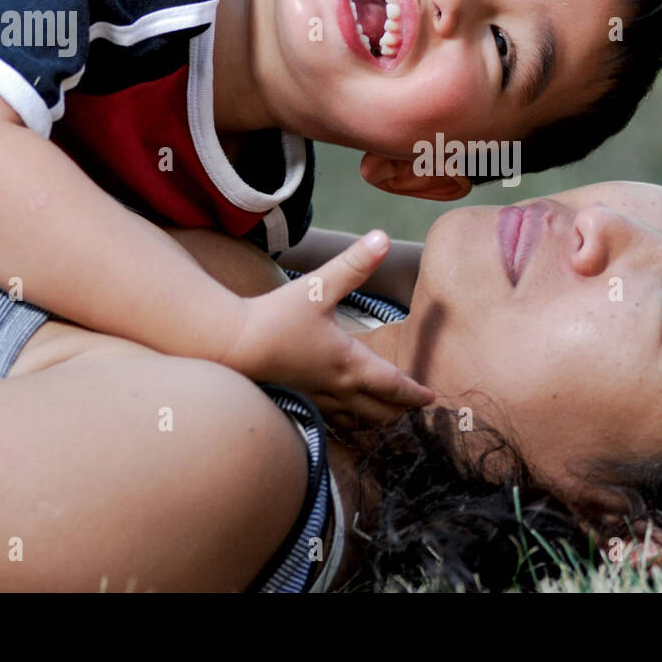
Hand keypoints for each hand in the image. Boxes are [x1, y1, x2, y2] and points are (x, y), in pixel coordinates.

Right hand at [224, 230, 434, 427]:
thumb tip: (384, 238)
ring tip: (386, 413)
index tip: (431, 400)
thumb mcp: (319, 286)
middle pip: (379, 411)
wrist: (229, 344)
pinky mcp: (297, 403)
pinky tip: (346, 418)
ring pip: (356, 422)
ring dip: (375, 419)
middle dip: (400, 410)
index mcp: (349, 362)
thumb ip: (354, 264)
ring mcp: (316, 400)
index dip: (414, 393)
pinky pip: (331, 423)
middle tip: (414, 406)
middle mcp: (336, 388)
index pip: (393, 385)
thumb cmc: (275, 316)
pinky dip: (347, 423)